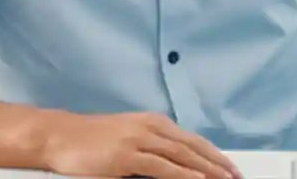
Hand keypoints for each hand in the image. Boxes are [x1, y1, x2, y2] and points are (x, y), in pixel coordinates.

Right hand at [42, 111, 240, 178]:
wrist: (60, 135)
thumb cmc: (90, 140)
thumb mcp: (127, 137)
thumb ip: (152, 147)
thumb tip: (177, 163)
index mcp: (153, 122)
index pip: (192, 140)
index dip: (214, 154)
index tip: (230, 168)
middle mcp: (150, 127)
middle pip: (193, 147)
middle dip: (218, 163)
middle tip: (236, 176)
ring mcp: (139, 140)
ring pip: (182, 156)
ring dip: (207, 170)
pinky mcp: (127, 156)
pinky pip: (162, 167)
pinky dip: (183, 174)